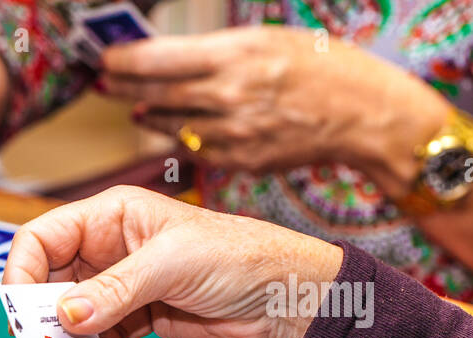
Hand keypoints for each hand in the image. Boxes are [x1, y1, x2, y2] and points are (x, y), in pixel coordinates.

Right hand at [3, 185, 342, 337]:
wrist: (286, 298)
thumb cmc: (239, 257)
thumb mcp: (171, 265)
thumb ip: (114, 289)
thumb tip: (65, 314)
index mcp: (110, 216)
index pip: (42, 238)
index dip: (23, 270)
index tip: (20, 308)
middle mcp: (108, 247)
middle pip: (49, 277)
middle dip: (42, 309)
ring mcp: (120, 284)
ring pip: (70, 310)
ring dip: (66, 334)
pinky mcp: (134, 316)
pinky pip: (96, 335)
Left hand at [101, 26, 447, 192]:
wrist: (367, 117)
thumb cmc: (323, 70)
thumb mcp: (270, 41)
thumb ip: (216, 52)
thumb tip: (164, 57)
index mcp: (239, 55)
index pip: (160, 60)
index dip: (125, 62)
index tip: (105, 59)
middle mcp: (232, 94)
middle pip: (156, 94)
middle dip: (124, 89)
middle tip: (105, 82)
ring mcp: (234, 133)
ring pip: (171, 125)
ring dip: (147, 114)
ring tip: (134, 105)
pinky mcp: (239, 161)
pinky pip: (194, 148)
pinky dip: (178, 137)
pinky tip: (169, 128)